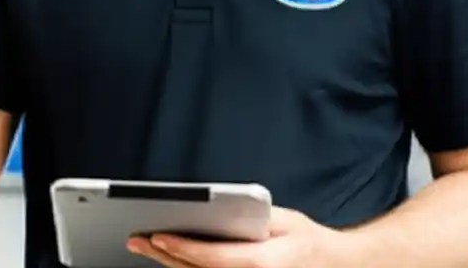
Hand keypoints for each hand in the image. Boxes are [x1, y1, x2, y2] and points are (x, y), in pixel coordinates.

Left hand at [127, 207, 356, 267]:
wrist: (330, 265)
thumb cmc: (306, 240)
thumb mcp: (285, 220)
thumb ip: (253, 215)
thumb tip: (219, 205)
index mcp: (267, 263)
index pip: (217, 259)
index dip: (185, 249)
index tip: (159, 235)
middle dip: (165, 256)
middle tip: (137, 239)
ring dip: (169, 264)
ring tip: (143, 245)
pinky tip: (167, 257)